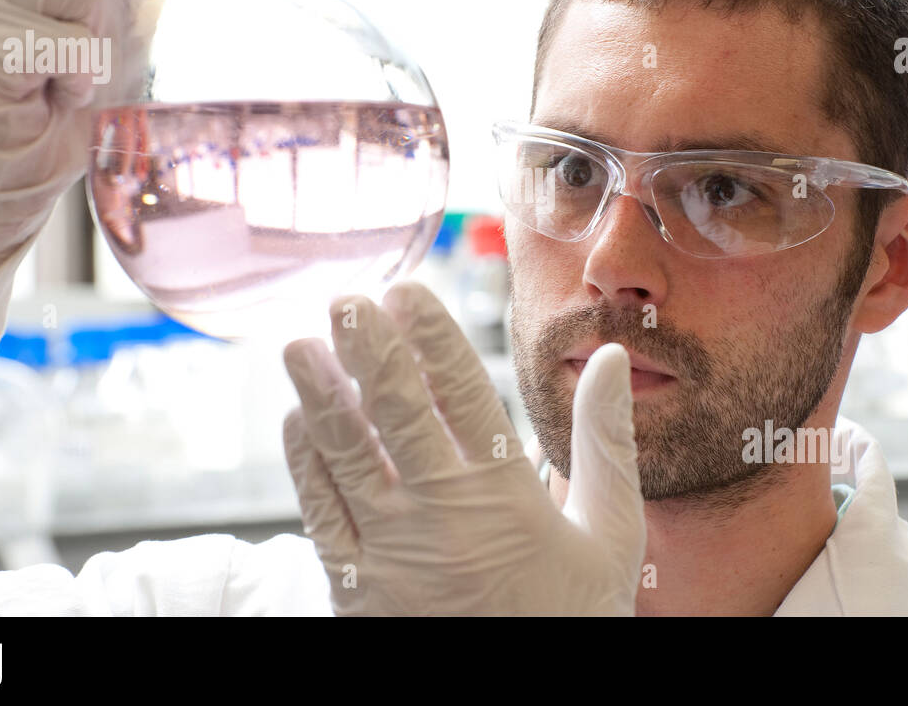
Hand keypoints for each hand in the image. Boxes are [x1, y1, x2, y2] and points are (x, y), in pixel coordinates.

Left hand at [282, 281, 646, 615]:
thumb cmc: (574, 616)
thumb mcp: (611, 532)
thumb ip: (607, 441)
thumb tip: (610, 356)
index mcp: (507, 494)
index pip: (462, 391)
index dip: (431, 334)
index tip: (407, 291)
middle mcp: (443, 515)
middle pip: (395, 411)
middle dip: (365, 347)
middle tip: (344, 300)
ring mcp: (393, 553)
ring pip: (345, 456)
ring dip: (319, 394)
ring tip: (299, 345)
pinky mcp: (357, 589)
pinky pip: (321, 514)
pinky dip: (305, 463)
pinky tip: (296, 422)